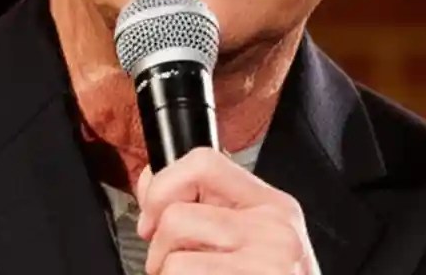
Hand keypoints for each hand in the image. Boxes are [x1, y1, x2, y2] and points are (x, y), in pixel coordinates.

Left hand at [134, 147, 318, 273]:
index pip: (204, 162)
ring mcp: (266, 266)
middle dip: (158, 250)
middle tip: (173, 269)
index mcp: (274, 205)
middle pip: (176, 217)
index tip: (154, 217)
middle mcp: (275, 231)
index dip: (164, 187)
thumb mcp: (254, 238)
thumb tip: (150, 182)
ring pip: (171, 262)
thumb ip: (203, 206)